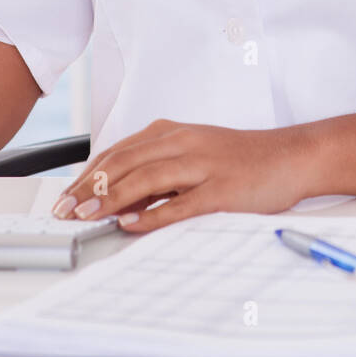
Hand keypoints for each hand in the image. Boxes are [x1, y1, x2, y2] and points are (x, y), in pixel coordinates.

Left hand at [51, 119, 317, 232]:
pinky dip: (153, 214)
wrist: (291, 156)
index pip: (118, 152)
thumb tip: (119, 200)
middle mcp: (184, 144)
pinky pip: (181, 202)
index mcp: (173, 133)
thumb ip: (159, 172)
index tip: (65, 196)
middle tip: (64, 211)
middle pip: (125, 163)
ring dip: (110, 198)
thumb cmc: (241, 159)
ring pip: (146, 178)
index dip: (87, 175)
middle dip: (89, 188)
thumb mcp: (194, 154)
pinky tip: (130, 223)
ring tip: (85, 217)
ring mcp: (203, 165)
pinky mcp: (222, 189)